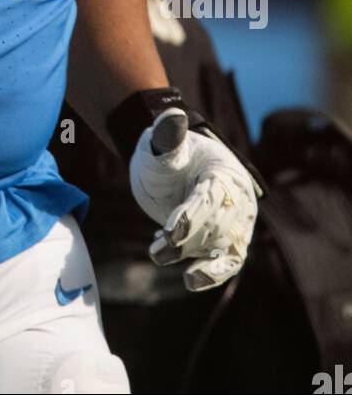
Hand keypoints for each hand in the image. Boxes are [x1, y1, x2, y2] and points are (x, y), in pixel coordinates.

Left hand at [129, 108, 258, 291]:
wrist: (166, 169)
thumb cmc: (165, 154)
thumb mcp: (161, 144)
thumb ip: (167, 135)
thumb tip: (172, 114)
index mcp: (225, 172)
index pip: (212, 197)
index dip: (192, 215)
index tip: (171, 231)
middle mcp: (236, 200)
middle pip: (218, 226)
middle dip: (188, 240)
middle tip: (158, 249)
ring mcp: (232, 223)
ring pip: (224, 249)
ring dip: (198, 261)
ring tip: (170, 265)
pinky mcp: (224, 243)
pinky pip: (227, 263)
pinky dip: (213, 274)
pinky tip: (192, 280)